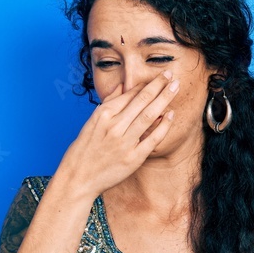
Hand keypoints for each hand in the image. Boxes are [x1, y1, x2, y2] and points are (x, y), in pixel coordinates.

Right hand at [56, 70, 179, 198]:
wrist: (78, 178)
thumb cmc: (84, 149)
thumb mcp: (91, 122)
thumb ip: (108, 103)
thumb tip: (122, 86)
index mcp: (103, 115)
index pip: (129, 94)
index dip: (147, 84)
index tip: (160, 76)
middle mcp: (114, 126)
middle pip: (142, 100)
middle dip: (159, 85)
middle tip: (171, 74)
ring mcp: (124, 143)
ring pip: (149, 115)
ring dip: (164, 99)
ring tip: (175, 86)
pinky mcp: (133, 158)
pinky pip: (152, 139)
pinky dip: (163, 126)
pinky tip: (171, 115)